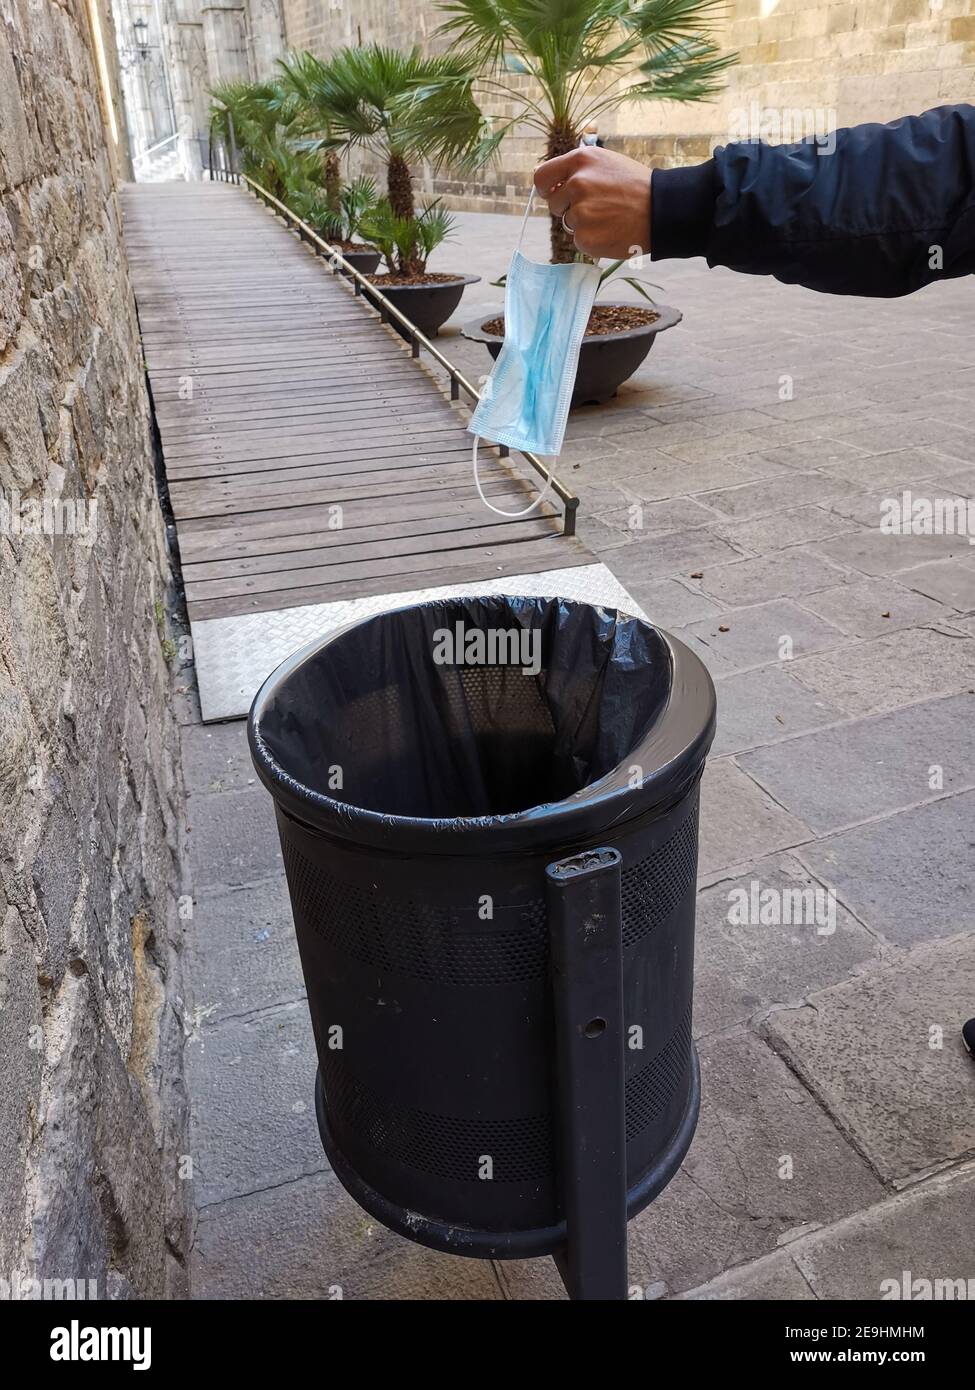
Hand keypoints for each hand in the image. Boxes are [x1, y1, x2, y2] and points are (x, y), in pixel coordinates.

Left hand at [533, 146, 651, 259]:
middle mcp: (576, 183)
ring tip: (609, 218)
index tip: (553, 194)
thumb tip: (554, 185)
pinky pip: (579, 240)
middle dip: (568, 208)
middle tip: (597, 208)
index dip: (546, 189)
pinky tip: (611, 231)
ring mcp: (580, 211)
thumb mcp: (606, 163)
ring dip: (584, 224)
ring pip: (568, 223)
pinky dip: (592, 240)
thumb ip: (579, 171)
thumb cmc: (636, 186)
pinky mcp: (585, 236)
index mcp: (580, 160)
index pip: (542, 177)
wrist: (662, 209)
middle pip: (554, 204)